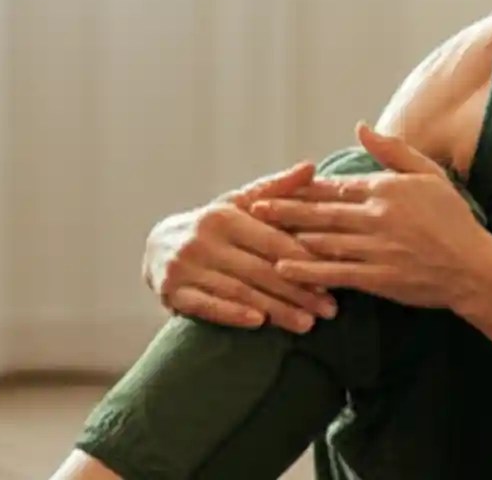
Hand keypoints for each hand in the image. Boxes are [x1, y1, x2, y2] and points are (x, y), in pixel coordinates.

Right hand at [143, 162, 339, 333]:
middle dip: (298, 292)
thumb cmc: (214, 226)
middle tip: (329, 311)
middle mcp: (203, 238)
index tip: (332, 280)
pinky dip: (234, 315)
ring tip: (307, 324)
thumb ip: (276, 189)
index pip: (272, 241)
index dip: (304, 261)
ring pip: (239, 291)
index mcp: (224, 215)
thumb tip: (311, 166)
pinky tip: (260, 324)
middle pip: (259, 270)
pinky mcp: (172, 290)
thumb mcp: (240, 204)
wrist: (159, 246)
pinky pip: (208, 306)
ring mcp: (185, 265)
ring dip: (276, 310)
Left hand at [248, 122, 491, 310]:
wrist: (473, 268)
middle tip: (253, 206)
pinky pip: (335, 272)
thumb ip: (392, 151)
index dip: (303, 187)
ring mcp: (376, 249)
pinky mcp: (377, 278)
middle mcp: (377, 216)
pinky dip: (307, 271)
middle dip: (284, 209)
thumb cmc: (453, 220)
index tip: (277, 185)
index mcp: (386, 189)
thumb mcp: (429, 174)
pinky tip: (283, 268)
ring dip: (289, 237)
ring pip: (323, 241)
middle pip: (320, 211)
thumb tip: (360, 127)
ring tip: (259, 234)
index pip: (335, 186)